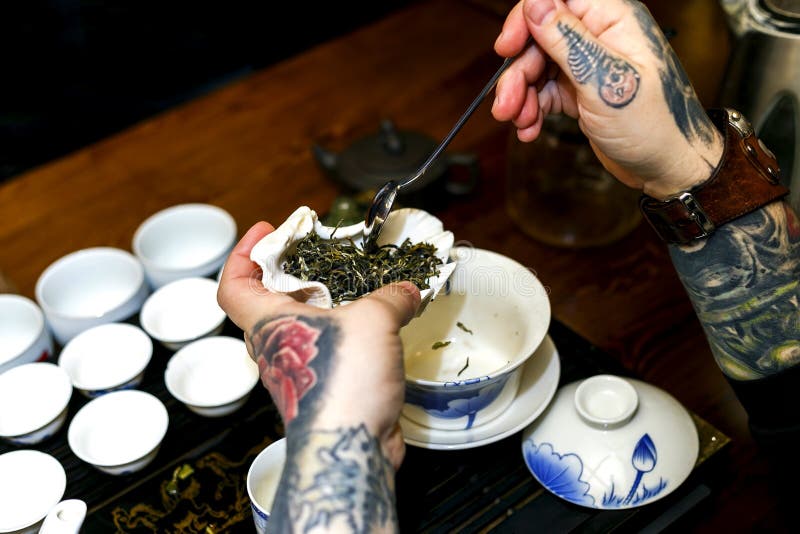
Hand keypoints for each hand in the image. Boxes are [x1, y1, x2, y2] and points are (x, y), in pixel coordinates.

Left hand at [217, 222, 420, 468]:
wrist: (348, 447)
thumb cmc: (341, 381)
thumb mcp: (372, 320)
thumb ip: (391, 298)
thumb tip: (407, 291)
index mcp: (269, 322)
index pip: (232, 285)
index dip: (242, 254)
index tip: (265, 233)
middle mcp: (276, 347)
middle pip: (268, 302)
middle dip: (292, 275)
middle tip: (320, 256)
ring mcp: (299, 370)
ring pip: (303, 329)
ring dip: (325, 306)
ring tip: (357, 287)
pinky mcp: (325, 388)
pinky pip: (329, 351)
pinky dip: (347, 334)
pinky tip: (378, 327)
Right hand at [492, 0, 723, 198]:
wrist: (668, 168)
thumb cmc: (654, 125)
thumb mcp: (604, 80)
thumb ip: (567, 40)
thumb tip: (536, 3)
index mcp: (612, 20)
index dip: (526, 19)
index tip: (507, 48)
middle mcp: (599, 37)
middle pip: (539, 38)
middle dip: (518, 71)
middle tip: (505, 104)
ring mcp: (589, 65)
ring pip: (537, 67)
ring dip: (521, 95)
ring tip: (519, 121)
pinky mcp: (582, 92)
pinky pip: (546, 92)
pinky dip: (533, 110)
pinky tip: (529, 128)